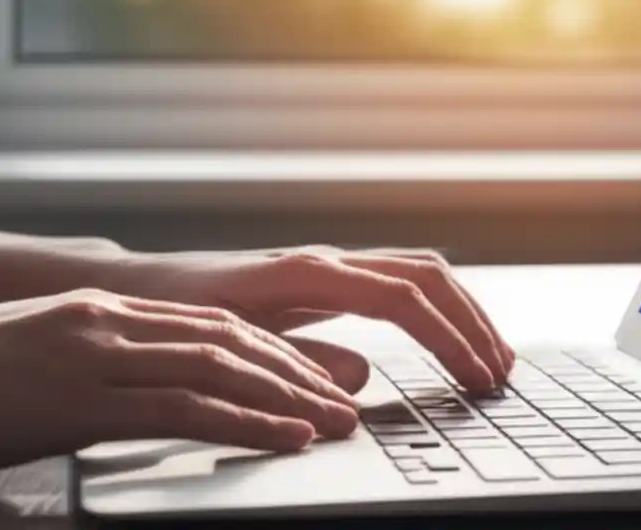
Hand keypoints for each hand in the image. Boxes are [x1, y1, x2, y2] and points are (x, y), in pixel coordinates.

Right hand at [0, 289, 359, 479]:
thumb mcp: (34, 362)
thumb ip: (96, 367)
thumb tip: (140, 392)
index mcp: (99, 308)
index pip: (210, 324)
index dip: (272, 351)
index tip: (315, 377)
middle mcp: (105, 320)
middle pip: (228, 339)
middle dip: (296, 372)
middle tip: (346, 402)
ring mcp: (91, 355)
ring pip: (218, 367)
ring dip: (287, 397)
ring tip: (334, 424)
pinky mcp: (75, 400)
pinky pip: (181, 409)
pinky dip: (244, 423)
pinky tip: (285, 439)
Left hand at [106, 247, 514, 392]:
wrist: (141, 287)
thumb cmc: (175, 316)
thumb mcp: (228, 345)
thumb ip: (293, 361)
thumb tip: (361, 379)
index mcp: (308, 273)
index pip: (403, 299)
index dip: (449, 338)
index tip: (476, 378)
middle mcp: (327, 261)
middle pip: (427, 275)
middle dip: (471, 322)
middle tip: (499, 373)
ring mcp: (330, 267)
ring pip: (419, 274)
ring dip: (461, 313)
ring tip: (491, 359)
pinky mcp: (327, 281)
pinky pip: (399, 286)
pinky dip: (435, 313)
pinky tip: (447, 344)